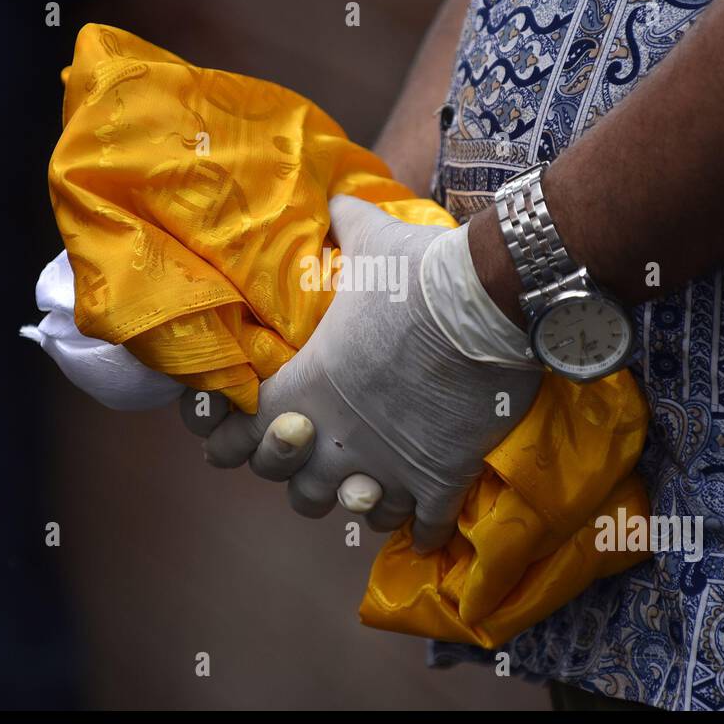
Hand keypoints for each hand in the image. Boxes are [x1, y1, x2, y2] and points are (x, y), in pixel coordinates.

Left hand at [191, 195, 542, 551]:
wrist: (492, 302)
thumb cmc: (418, 273)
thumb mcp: (370, 238)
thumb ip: (340, 224)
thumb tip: (331, 195)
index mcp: (303, 390)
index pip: (234, 442)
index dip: (231, 441)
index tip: (244, 432)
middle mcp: (336, 440)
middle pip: (295, 491)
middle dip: (302, 475)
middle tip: (321, 449)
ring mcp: (388, 468)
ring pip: (354, 514)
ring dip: (360, 501)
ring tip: (373, 482)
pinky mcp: (440, 480)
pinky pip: (424, 528)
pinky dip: (424, 525)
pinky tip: (429, 511)